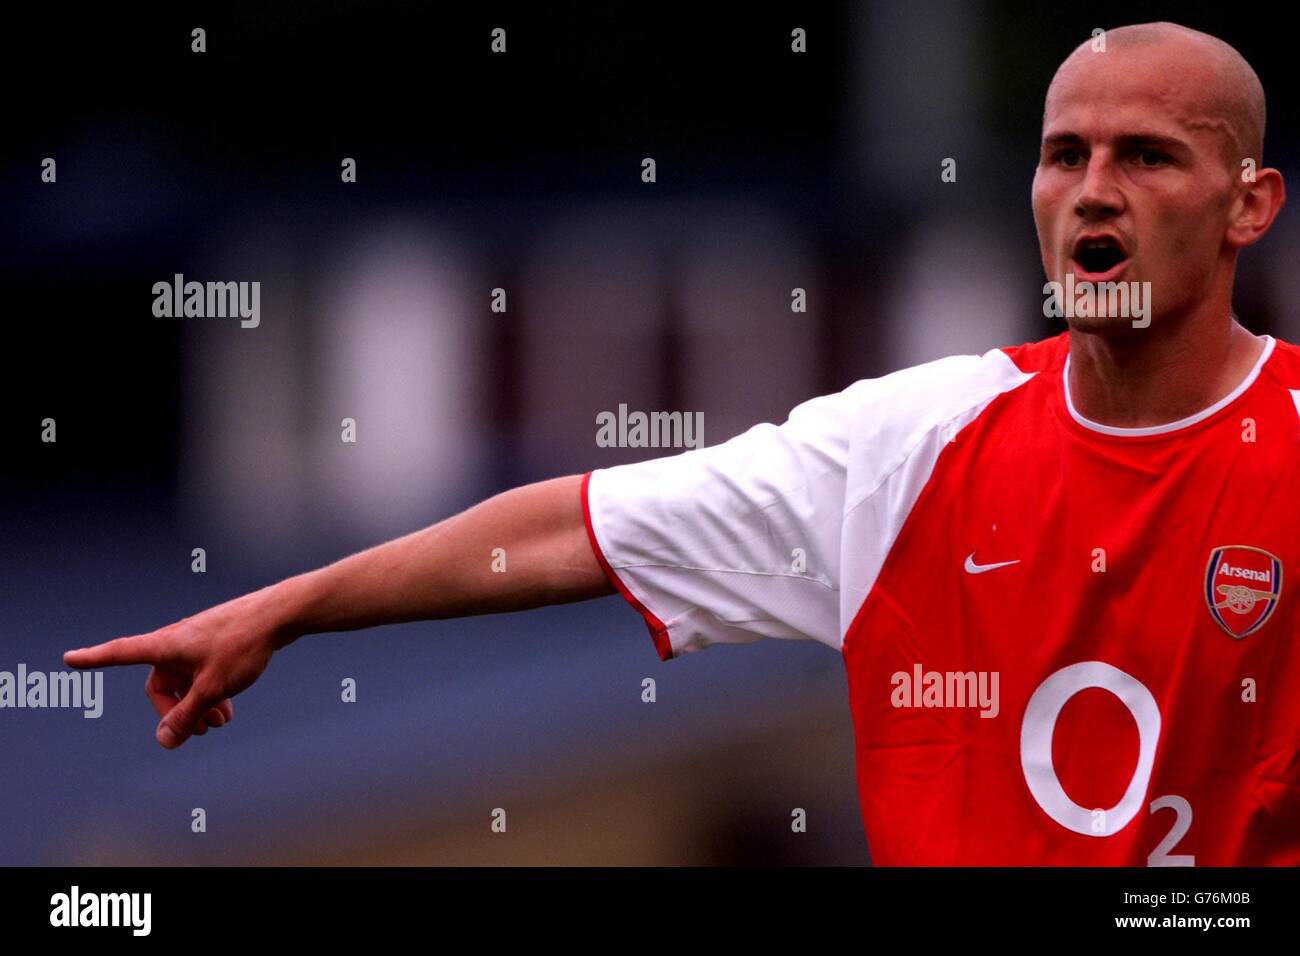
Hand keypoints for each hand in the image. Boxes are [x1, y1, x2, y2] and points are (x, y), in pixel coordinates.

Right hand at [63, 586, 288, 748]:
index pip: (120, 653)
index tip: (69, 658)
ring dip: (197, 705)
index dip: (94, 659)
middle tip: (204, 731)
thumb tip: (163, 742)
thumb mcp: (212, 688)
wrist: (279, 616)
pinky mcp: (216, 643)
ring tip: (221, 724)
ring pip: (186, 681)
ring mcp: (197, 641)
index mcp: (165, 645)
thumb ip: (187, 716)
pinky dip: (210, 692)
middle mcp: (176, 641)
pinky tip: (227, 710)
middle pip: (161, 684)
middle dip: (177, 710)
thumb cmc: (242, 646)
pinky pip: (202, 673)